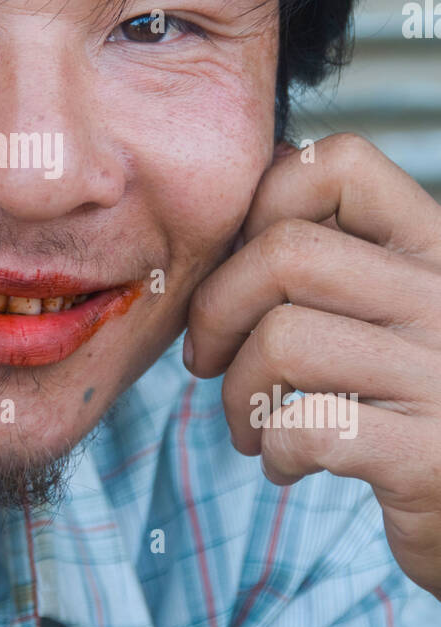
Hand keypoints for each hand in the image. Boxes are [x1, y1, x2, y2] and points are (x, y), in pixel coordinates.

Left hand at [184, 134, 440, 601]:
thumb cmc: (415, 403)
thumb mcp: (396, 310)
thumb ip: (338, 251)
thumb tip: (253, 179)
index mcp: (436, 248)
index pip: (339, 163)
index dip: (262, 202)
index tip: (239, 264)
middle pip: (286, 253)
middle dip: (215, 309)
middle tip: (208, 359)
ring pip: (282, 341)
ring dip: (236, 393)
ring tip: (249, 423)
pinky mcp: (427, 456)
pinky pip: (304, 427)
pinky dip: (272, 450)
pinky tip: (285, 464)